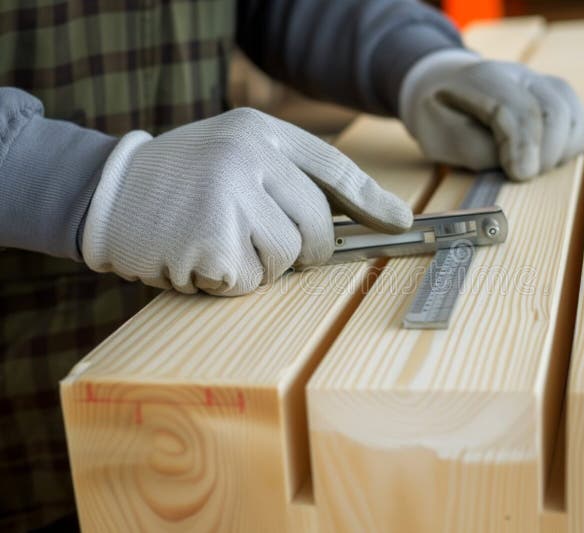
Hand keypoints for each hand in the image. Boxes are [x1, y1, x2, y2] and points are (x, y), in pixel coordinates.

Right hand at [81, 108, 411, 294]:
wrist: (105, 192)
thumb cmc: (177, 181)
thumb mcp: (232, 154)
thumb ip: (285, 177)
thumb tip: (354, 220)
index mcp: (260, 131)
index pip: (334, 168)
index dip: (372, 201)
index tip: (401, 223)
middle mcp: (250, 156)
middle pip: (316, 227)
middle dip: (301, 250)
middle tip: (259, 244)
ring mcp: (232, 196)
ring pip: (287, 258)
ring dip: (257, 265)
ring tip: (217, 241)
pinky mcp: (214, 239)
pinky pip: (251, 280)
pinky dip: (228, 281)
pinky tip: (198, 257)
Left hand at [399, 50, 583, 180]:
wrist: (443, 89)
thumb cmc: (440, 118)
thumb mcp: (440, 137)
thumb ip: (476, 150)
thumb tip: (521, 168)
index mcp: (481, 78)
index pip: (514, 108)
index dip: (521, 145)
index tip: (519, 176)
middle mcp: (517, 74)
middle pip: (552, 110)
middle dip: (544, 152)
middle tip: (524, 176)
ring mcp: (539, 82)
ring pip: (571, 115)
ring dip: (559, 150)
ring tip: (534, 168)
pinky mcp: (555, 97)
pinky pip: (577, 121)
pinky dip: (569, 145)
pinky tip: (548, 158)